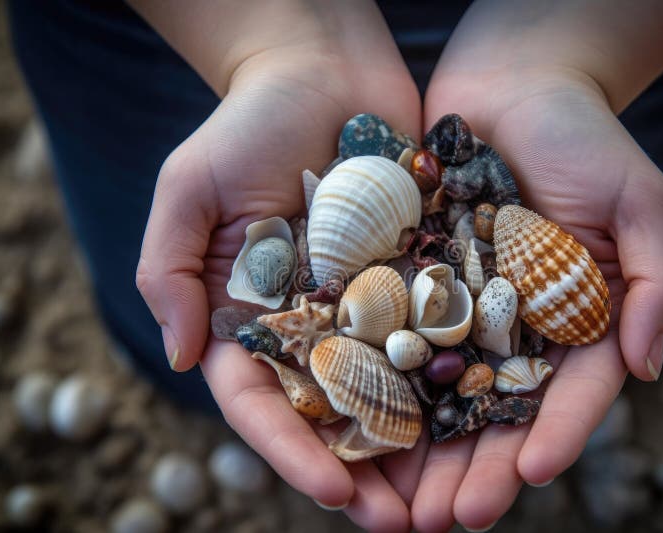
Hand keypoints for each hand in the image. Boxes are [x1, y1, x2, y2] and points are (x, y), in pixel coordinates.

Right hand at [135, 18, 422, 529]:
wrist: (322, 69)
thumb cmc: (247, 124)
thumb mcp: (190, 188)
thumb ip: (171, 272)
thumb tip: (183, 357)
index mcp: (255, 317)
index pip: (266, 402)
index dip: (294, 451)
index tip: (334, 493)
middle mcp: (314, 320)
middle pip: (336, 412)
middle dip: (366, 471)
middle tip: (404, 524)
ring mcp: (371, 302)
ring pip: (395, 388)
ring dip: (423, 447)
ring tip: (455, 498)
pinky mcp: (420, 274)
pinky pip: (441, 331)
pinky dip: (462, 376)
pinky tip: (492, 417)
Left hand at [407, 22, 662, 532]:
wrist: (511, 82)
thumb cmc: (583, 136)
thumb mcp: (640, 202)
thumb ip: (654, 286)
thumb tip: (647, 368)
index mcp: (573, 319)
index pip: (568, 393)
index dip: (555, 435)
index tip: (534, 472)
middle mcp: (513, 326)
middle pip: (494, 411)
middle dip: (475, 467)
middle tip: (448, 519)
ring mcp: (459, 309)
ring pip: (437, 393)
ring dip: (419, 451)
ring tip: (399, 505)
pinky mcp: (409, 283)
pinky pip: (390, 339)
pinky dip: (376, 384)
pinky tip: (356, 426)